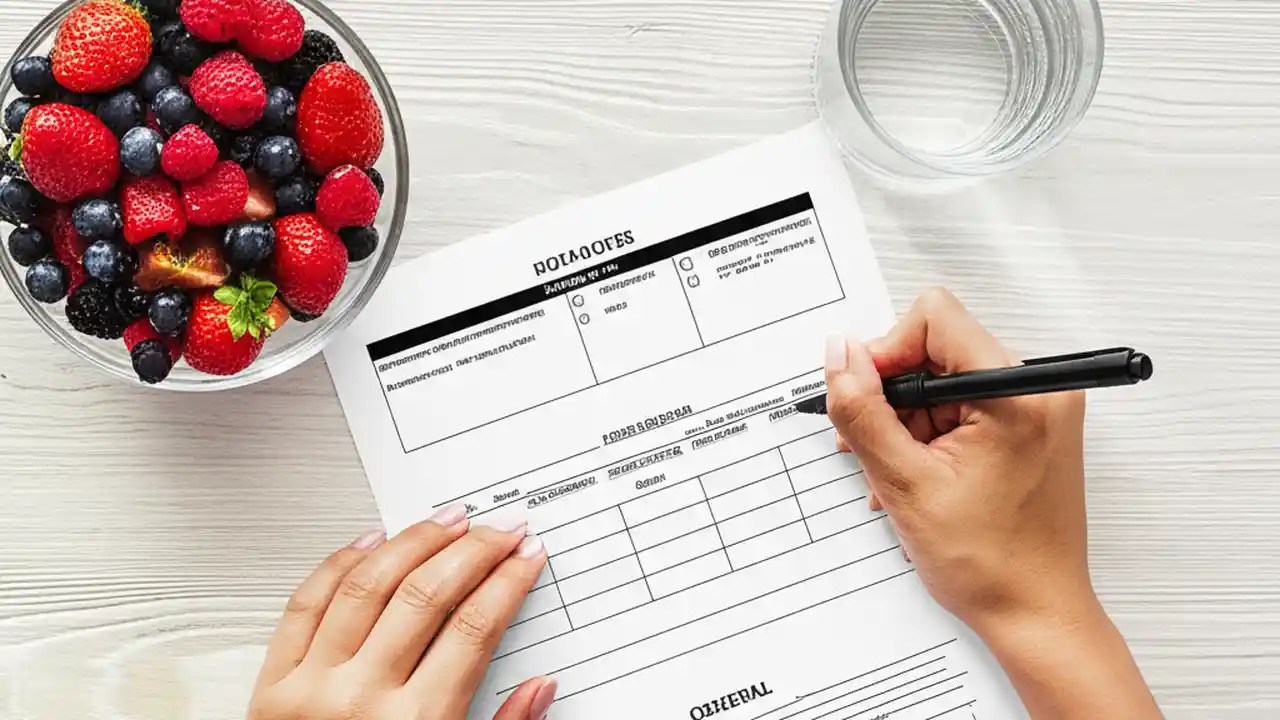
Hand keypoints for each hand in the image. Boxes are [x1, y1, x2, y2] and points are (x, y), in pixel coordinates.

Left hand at [248, 509, 556, 719]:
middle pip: (428, 595)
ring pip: (369, 583)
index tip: (526, 557)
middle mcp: (361, 700)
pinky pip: (306, 602)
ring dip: (414, 541)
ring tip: (446, 521)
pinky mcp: (272, 683)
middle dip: (473, 550)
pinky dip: (340, 562)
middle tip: (498, 530)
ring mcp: (312, 686)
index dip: (508, 581)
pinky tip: (371, 541)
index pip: (475, 628)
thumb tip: (539, 689)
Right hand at [826, 287, 1091, 630]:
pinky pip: (964, 407)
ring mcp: (1038, 409)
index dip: (887, 352)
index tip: (867, 397)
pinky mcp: (1030, 428)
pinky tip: (919, 477)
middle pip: (937, 350)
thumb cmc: (993, 565)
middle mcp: (1039, 391)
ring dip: (908, 425)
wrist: (1036, 615)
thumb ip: (864, 412)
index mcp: (1018, 394)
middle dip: (894, 399)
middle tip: (875, 449)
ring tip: (900, 476)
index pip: (935, 318)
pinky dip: (931, 436)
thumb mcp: (904, 484)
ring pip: (944, 382)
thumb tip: (839, 356)